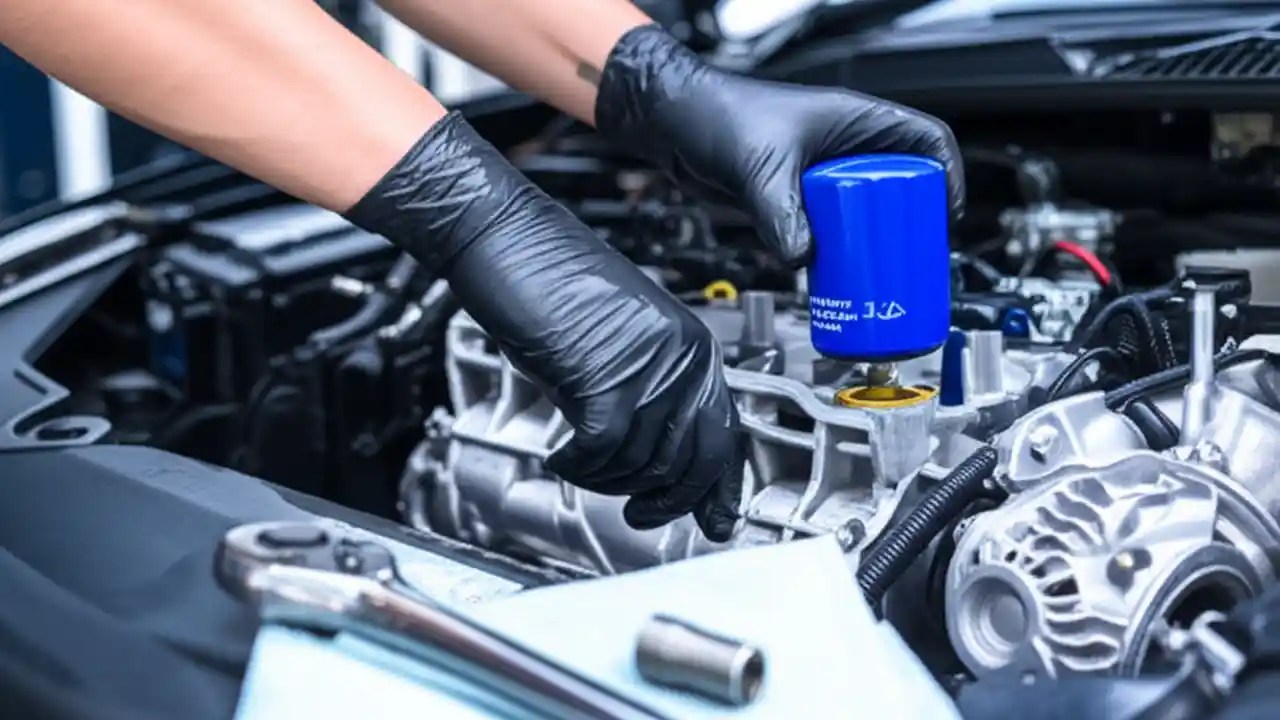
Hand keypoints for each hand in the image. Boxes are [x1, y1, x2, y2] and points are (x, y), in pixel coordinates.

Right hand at [344, 112, 743, 540]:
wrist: (509, 239)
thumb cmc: (553, 280)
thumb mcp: (618, 343)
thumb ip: (644, 394)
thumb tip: (651, 458)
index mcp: (691, 344)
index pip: (724, 434)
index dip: (718, 487)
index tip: (713, 518)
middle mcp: (680, 358)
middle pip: (692, 462)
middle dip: (665, 500)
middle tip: (640, 517)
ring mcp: (646, 371)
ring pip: (641, 464)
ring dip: (607, 481)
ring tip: (580, 466)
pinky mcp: (603, 381)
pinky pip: (600, 455)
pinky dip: (576, 467)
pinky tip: (558, 456)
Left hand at [594, 24, 963, 267]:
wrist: (674, 127)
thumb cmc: (718, 116)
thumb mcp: (761, 168)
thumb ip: (782, 215)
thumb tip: (804, 259)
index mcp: (855, 120)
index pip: (924, 141)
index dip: (946, 177)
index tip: (946, 215)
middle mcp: (844, 147)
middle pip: (901, 186)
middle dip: (912, 224)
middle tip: (916, 258)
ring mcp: (821, 175)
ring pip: (867, 211)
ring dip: (877, 243)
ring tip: (885, 277)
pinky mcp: (797, 200)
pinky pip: (834, 227)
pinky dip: (844, 250)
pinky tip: (841, 275)